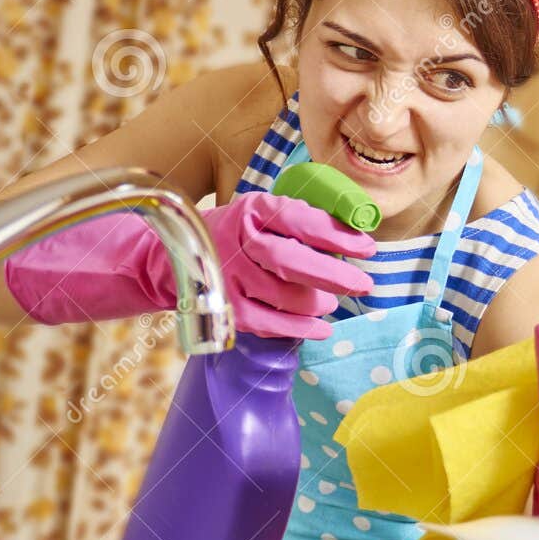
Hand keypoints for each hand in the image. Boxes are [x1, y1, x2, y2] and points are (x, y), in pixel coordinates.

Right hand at [5, 192, 374, 339]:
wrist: (171, 256)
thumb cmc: (235, 231)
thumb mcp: (263, 212)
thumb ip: (302, 217)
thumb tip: (357, 228)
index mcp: (253, 209)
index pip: (301, 219)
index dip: (337, 234)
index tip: (367, 246)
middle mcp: (237, 240)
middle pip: (292, 261)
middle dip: (335, 274)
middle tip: (365, 283)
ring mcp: (227, 277)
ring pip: (282, 296)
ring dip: (318, 303)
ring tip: (335, 304)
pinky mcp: (223, 308)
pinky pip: (267, 324)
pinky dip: (299, 330)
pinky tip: (320, 329)